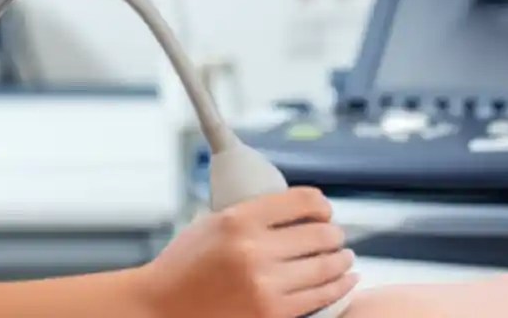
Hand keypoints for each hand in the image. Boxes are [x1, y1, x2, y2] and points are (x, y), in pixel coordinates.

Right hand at [135, 187, 356, 317]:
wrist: (162, 306)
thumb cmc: (185, 264)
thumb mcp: (213, 223)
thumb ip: (252, 214)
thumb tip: (298, 211)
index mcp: (239, 219)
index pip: (303, 201)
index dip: (322, 204)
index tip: (324, 211)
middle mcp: (255, 250)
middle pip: (320, 233)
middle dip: (335, 233)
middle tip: (336, 236)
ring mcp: (265, 285)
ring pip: (326, 265)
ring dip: (342, 259)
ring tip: (345, 257)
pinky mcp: (272, 313)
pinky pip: (321, 296)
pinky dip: (340, 286)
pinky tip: (345, 279)